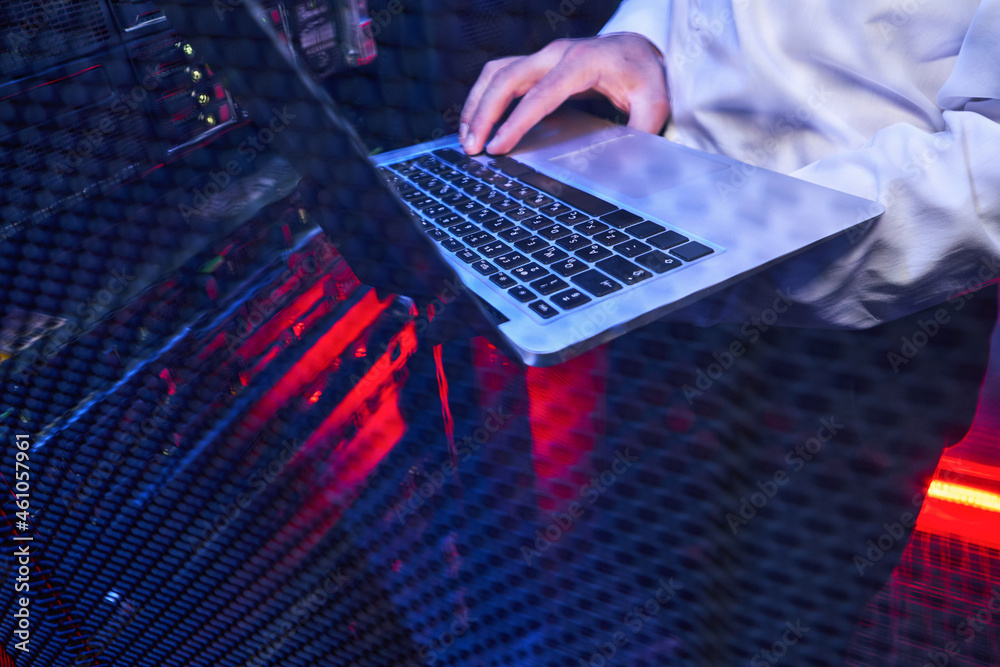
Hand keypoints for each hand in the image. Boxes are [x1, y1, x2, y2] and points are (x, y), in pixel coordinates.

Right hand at [459, 33, 669, 154]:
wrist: (638, 50)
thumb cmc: (645, 77)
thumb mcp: (654, 103)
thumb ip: (641, 129)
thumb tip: (628, 163)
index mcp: (583, 62)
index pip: (541, 94)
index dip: (516, 122)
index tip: (498, 147)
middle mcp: (556, 55)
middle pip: (507, 78)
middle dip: (484, 114)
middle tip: (472, 149)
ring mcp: (543, 57)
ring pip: (495, 74)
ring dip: (476, 105)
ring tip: (466, 140)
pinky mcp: (535, 65)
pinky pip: (499, 76)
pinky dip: (482, 98)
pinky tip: (476, 124)